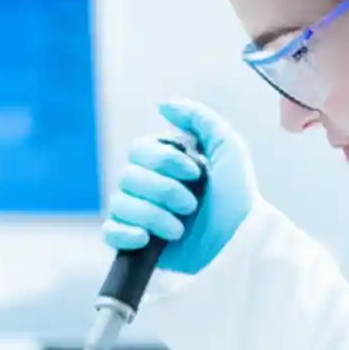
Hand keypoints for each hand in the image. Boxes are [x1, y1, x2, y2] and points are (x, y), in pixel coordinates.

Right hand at [103, 99, 256, 274]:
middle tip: (192, 205)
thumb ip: (200, 119)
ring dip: (154, 216)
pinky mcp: (132, 243)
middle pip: (128, 177)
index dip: (164, 161)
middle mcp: (145, 186)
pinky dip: (125, 233)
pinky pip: (110, 232)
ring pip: (120, 204)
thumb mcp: (228, 149)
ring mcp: (136, 214)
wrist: (239, 243)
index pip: (138, 150)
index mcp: (162, 163)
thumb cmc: (237, 198)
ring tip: (180, 229)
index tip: (195, 173)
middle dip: (164, 191)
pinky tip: (146, 239)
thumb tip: (163, 105)